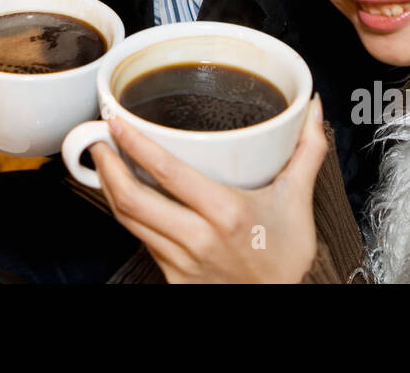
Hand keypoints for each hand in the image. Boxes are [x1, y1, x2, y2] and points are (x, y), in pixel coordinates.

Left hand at [90, 95, 327, 282]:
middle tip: (97, 137)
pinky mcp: (172, 276)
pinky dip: (127, 214)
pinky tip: (125, 195)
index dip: (134, 144)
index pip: (167, 172)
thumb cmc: (285, 255)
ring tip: (104, 160)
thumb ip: (306, 151)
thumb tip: (312, 108)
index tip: (118, 121)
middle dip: (106, 165)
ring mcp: (181, 260)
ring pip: (129, 220)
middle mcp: (198, 238)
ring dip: (110, 188)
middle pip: (133, 199)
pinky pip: (140, 239)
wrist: (278, 302)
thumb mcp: (297, 199)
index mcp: (226, 213)